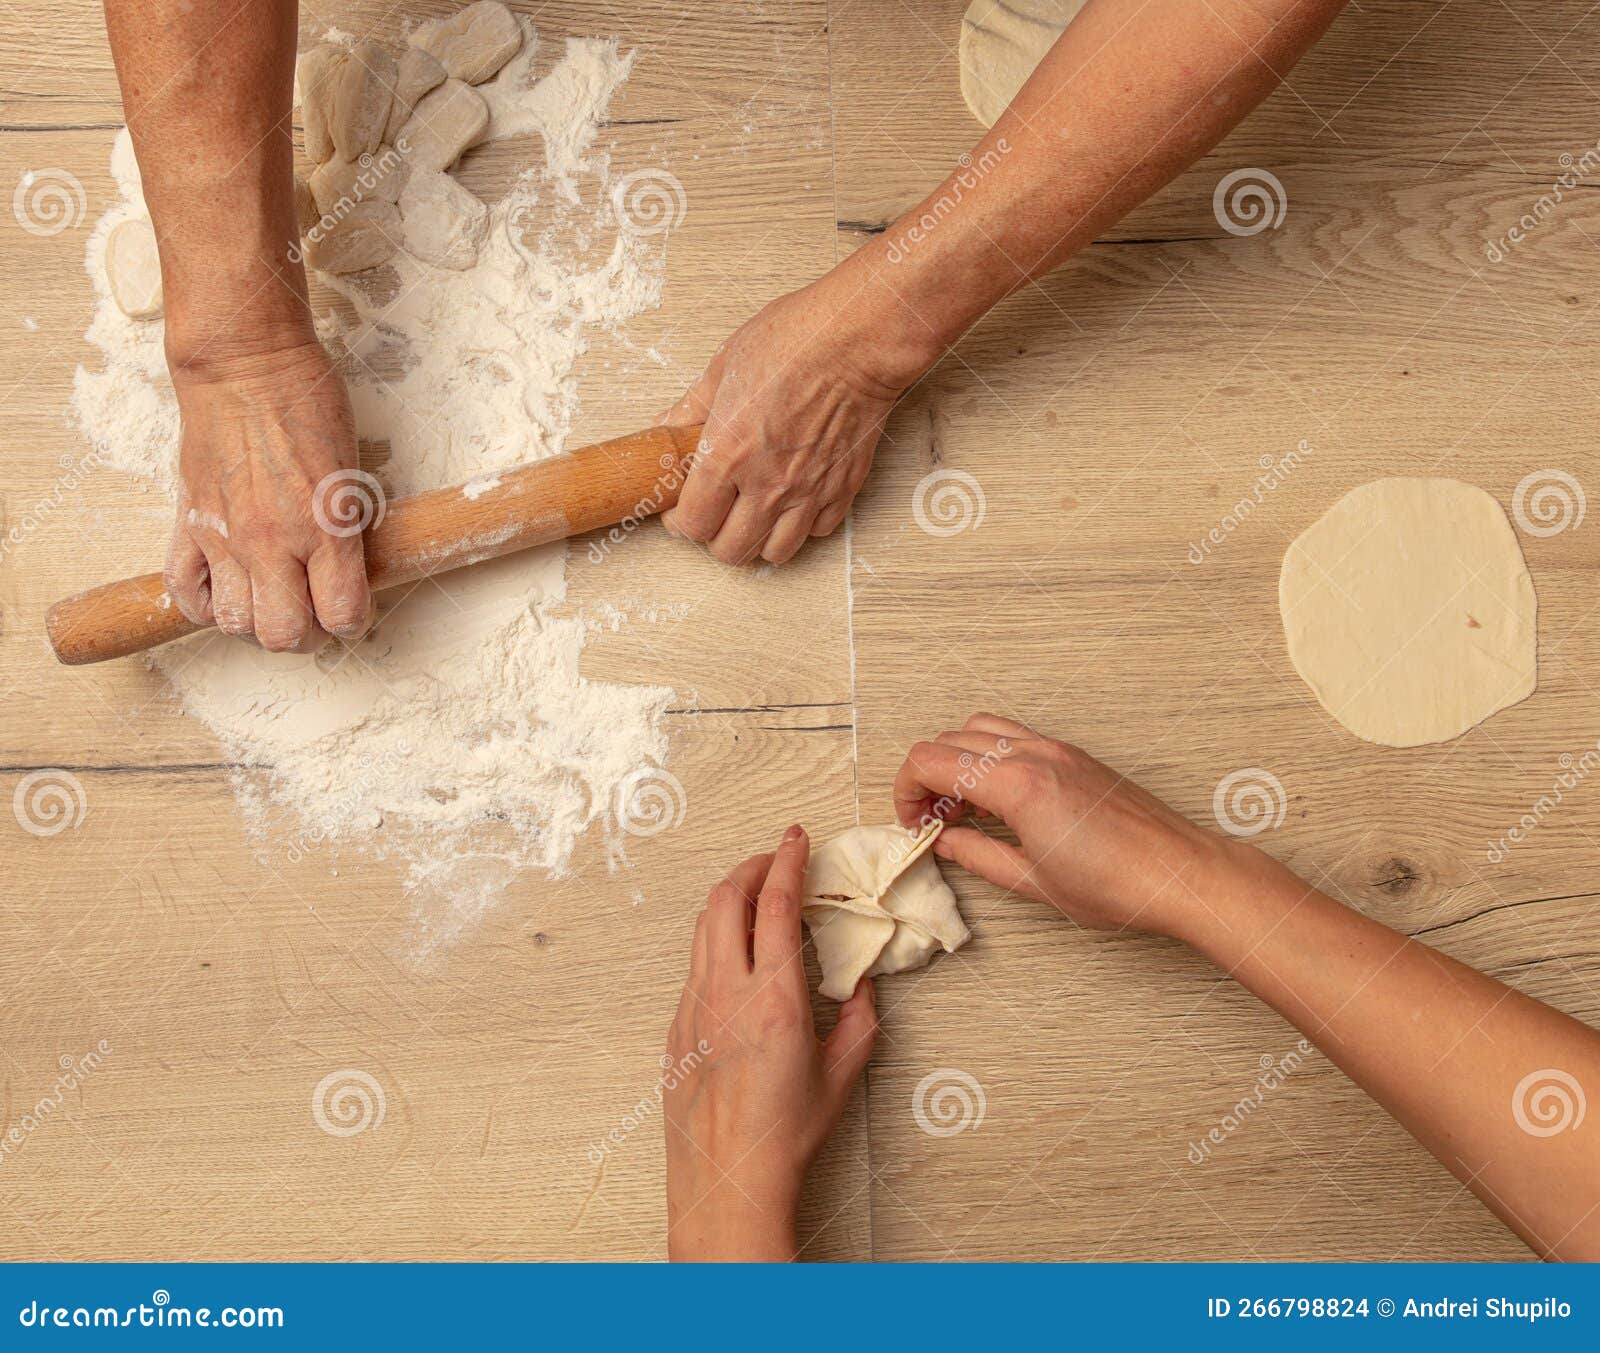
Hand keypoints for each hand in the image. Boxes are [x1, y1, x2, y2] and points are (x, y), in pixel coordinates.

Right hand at [165, 342, 371, 651]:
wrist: (245, 366)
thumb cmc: (307, 403)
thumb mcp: (352, 472)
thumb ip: (346, 532)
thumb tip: (348, 577)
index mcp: (325, 528)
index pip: (342, 615)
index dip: (352, 622)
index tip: (351, 610)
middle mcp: (272, 541)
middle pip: (285, 635)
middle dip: (307, 636)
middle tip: (313, 616)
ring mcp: (225, 536)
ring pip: (234, 624)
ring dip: (257, 625)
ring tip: (271, 604)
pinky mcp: (189, 523)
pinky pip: (184, 593)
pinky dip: (204, 606)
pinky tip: (226, 592)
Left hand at [659, 273, 930, 565]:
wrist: (858, 340)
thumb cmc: (796, 342)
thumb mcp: (725, 365)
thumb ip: (692, 407)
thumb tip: (669, 425)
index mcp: (728, 454)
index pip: (693, 524)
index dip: (681, 522)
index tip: (682, 509)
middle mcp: (767, 484)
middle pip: (731, 550)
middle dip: (716, 538)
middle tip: (716, 514)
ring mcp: (808, 491)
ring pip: (776, 552)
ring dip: (760, 540)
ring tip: (755, 514)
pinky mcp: (842, 488)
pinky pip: (818, 531)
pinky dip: (804, 525)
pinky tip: (795, 500)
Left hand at [664, 826, 877, 1261]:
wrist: (726, 1180)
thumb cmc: (785, 1134)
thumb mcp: (843, 1072)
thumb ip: (858, 1017)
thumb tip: (859, 982)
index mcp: (774, 998)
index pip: (776, 903)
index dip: (787, 859)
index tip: (796, 838)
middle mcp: (726, 993)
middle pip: (726, 898)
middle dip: (751, 865)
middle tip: (774, 857)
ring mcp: (693, 1008)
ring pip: (703, 928)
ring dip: (729, 899)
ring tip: (754, 896)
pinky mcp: (675, 1028)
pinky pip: (694, 966)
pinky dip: (716, 942)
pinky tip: (737, 957)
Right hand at [892, 713, 1233, 936]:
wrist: (1179, 874)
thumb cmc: (1116, 885)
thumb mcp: (1032, 882)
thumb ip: (976, 855)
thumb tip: (942, 842)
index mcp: (1018, 785)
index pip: (930, 760)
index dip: (906, 792)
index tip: (913, 824)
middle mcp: (1035, 754)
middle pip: (949, 739)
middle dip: (926, 777)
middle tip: (933, 822)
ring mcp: (1057, 749)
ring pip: (980, 728)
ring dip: (957, 760)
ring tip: (964, 809)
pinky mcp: (1075, 755)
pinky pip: (1014, 735)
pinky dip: (989, 756)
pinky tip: (999, 800)